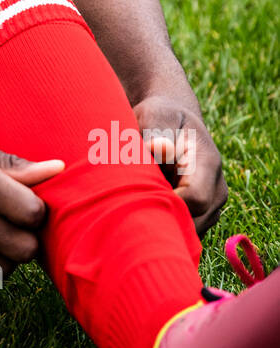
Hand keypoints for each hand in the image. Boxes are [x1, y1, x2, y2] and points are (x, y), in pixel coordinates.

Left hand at [133, 96, 226, 235]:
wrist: (172, 121)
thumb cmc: (160, 117)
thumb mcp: (155, 114)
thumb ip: (156, 131)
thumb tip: (159, 149)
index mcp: (207, 163)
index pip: (196, 198)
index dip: (168, 203)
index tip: (140, 196)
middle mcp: (216, 188)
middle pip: (194, 222)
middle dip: (163, 219)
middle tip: (130, 207)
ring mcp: (212, 206)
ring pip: (189, 232)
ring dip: (163, 224)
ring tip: (138, 205)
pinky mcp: (202, 216)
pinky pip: (185, 233)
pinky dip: (165, 227)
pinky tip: (145, 211)